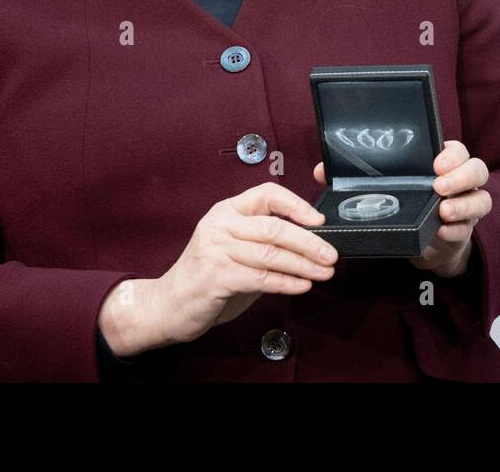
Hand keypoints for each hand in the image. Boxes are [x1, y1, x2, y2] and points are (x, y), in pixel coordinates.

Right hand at [101, 182, 337, 355]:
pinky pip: (261, 278)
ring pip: (271, 254)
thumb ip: (263, 242)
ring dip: (304, 265)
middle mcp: (220, 225)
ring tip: (324, 272)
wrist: (168, 304)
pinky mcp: (216, 276)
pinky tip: (302, 286)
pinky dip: (286, 282)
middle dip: (309, 242)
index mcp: (227, 211)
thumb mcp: (234, 249)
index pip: (267, 193)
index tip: (319, 220)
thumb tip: (309, 243)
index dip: (296, 205)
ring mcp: (216, 249)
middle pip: (275, 227)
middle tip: (331, 254)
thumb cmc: (207, 277)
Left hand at [312, 140, 490, 278]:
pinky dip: (459, 228)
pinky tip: (442, 230)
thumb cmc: (403, 204)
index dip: (449, 153)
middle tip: (439, 185)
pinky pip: (471, 226)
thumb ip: (355, 178)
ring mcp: (466, 204)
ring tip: (443, 211)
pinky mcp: (466, 229)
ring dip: (464, 204)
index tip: (434, 162)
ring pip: (482, 197)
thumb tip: (321, 171)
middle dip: (461, 175)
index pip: (453, 149)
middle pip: (476, 167)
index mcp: (438, 162)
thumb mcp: (382, 190)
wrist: (423, 243)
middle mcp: (459, 180)